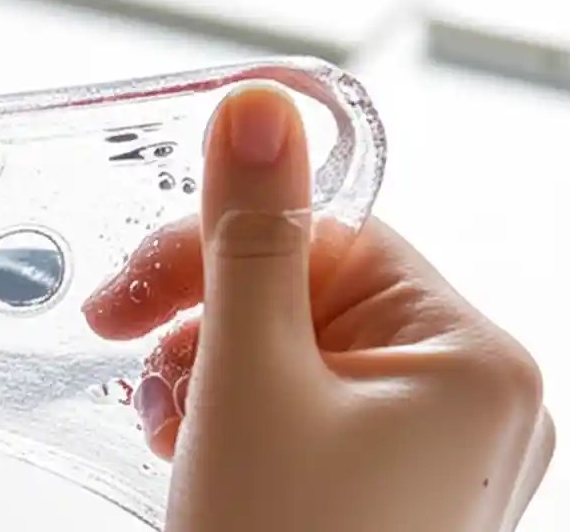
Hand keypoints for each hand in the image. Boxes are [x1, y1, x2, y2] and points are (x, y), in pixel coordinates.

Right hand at [84, 86, 554, 531]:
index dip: (218, 251)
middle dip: (205, 320)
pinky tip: (185, 446)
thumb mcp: (246, 382)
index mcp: (471, 361)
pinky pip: (299, 409)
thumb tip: (259, 107)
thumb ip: (250, 236)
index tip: (130, 287)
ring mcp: (426, 451)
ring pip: (293, 351)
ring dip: (205, 369)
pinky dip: (231, 413)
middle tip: (124, 345)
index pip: (331, 236)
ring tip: (164, 423)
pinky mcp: (377, 487)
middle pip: (309, 293)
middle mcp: (467, 402)